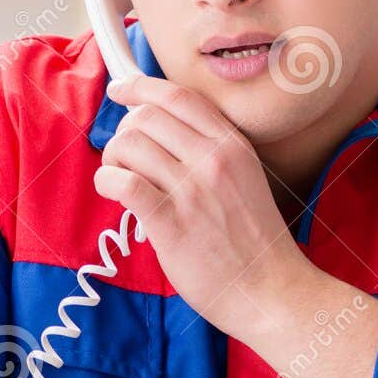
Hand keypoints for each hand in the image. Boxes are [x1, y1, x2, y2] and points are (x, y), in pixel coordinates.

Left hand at [94, 73, 311, 341]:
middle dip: (123, 131)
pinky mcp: (171, 222)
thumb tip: (160, 132)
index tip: (121, 89)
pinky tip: (113, 193)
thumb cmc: (254, 241)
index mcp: (232, 145)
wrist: (270, 290)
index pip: (178, 96)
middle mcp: (213, 159)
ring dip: (112, 159)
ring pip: (128, 145)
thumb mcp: (245, 178)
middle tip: (123, 156)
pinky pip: (122, 182)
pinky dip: (106, 182)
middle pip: (146, 116)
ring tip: (120, 179)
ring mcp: (192, 190)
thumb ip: (210, 152)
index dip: (141, 87)